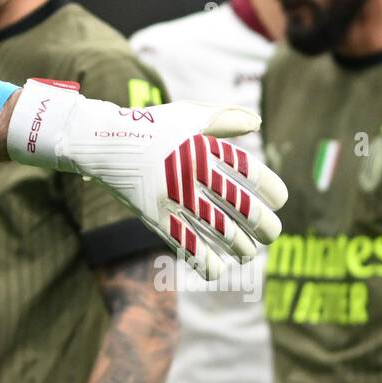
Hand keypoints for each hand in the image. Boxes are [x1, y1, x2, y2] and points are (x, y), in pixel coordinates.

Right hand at [7, 78, 285, 279]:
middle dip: (264, 226)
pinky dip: (206, 261)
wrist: (103, 141)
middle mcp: (193, 172)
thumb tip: (257, 122)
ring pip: (219, 231)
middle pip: (242, 206)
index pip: (251, 173)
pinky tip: (218, 268)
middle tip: (270, 234)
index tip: (278, 201)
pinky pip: (186, 244)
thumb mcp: (187, 114)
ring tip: (248, 253)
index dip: (272, 191)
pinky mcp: (154, 215)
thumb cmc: (151, 127)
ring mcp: (173, 196)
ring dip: (241, 248)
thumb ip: (224, 117)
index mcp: (206, 147)